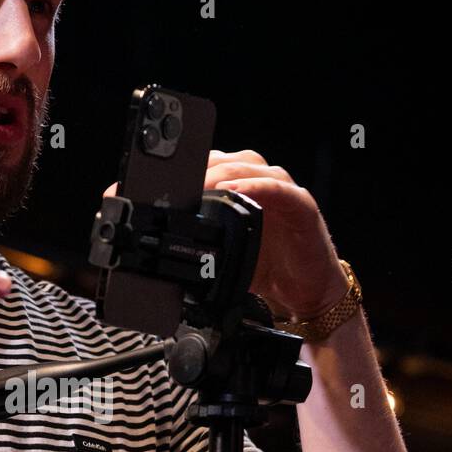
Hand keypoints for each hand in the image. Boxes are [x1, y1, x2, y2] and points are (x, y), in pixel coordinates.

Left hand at [103, 149, 347, 321]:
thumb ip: (194, 246)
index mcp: (236, 187)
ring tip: (195, 187)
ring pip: (246, 166)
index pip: (202, 167)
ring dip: (218, 174)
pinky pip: (275, 188)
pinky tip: (234, 192)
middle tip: (165, 186)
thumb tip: (153, 252)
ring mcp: (279, 189)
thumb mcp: (220, 258)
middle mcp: (256, 181)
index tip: (144, 184)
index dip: (175, 170)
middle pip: (221, 160)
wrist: (307, 291)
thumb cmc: (267, 267)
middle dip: (192, 169)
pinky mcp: (300, 204)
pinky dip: (253, 187)